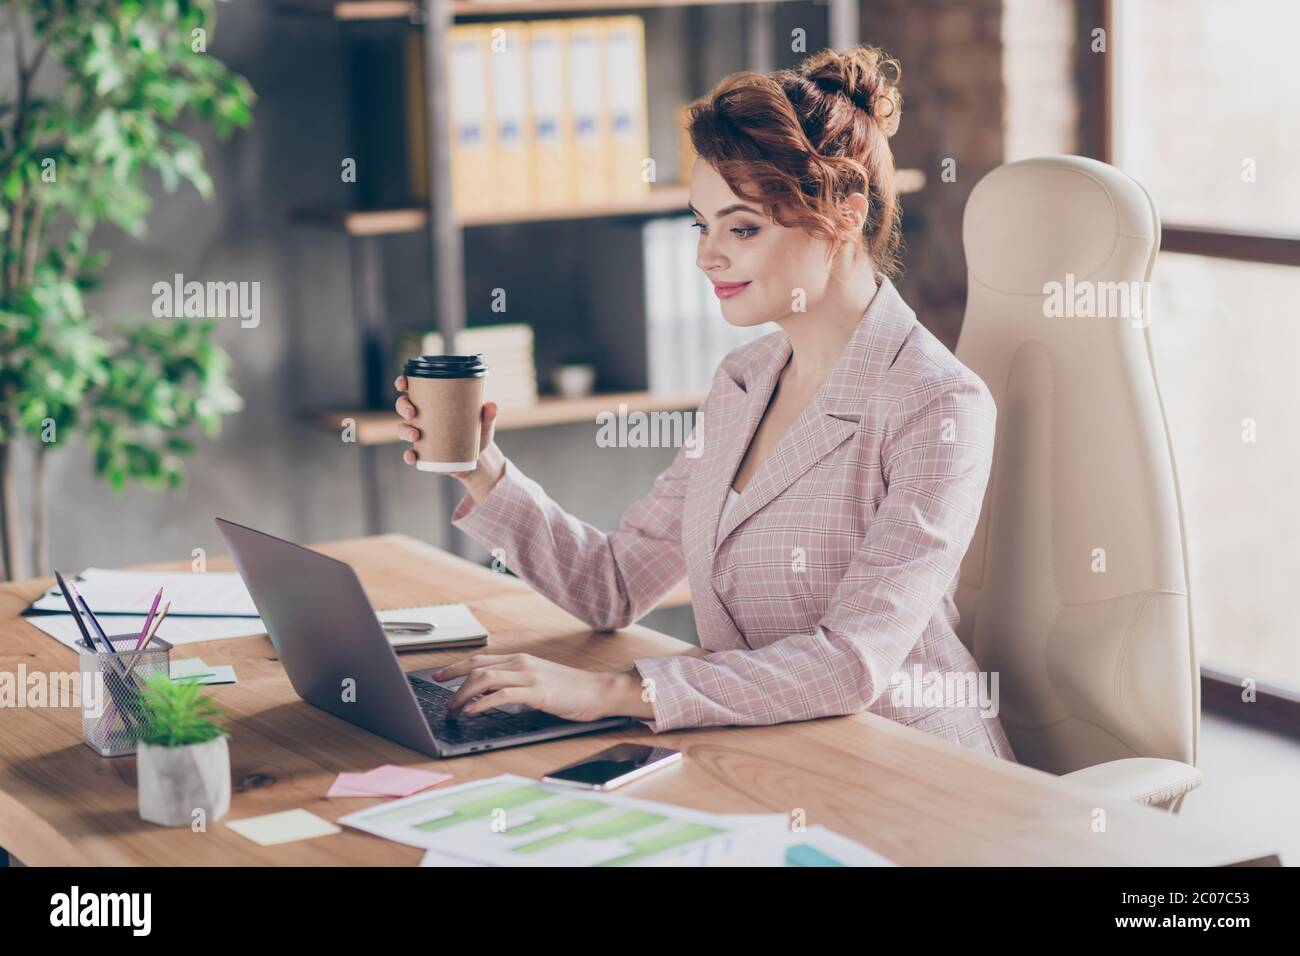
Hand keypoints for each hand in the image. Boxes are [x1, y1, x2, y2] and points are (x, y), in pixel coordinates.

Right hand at [394, 374, 504, 498]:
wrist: (478, 459)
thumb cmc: (477, 433)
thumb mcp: (484, 423)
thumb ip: (488, 415)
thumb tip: (491, 405)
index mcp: (434, 402)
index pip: (413, 388)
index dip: (403, 383)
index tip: (403, 383)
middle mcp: (423, 416)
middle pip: (403, 406)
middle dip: (403, 406)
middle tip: (412, 412)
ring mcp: (420, 435)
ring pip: (403, 428)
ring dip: (404, 430)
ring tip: (416, 434)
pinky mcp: (422, 453)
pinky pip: (409, 454)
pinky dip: (408, 455)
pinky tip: (413, 456)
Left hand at [435, 653, 640, 722]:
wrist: (598, 691)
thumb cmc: (572, 689)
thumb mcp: (539, 681)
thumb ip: (517, 684)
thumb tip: (492, 696)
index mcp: (521, 660)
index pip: (480, 660)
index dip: (456, 667)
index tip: (439, 676)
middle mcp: (521, 663)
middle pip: (477, 668)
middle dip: (454, 684)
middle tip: (443, 702)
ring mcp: (529, 676)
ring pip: (485, 679)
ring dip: (463, 695)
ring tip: (454, 710)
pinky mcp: (537, 692)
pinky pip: (502, 695)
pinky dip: (483, 703)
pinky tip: (473, 712)